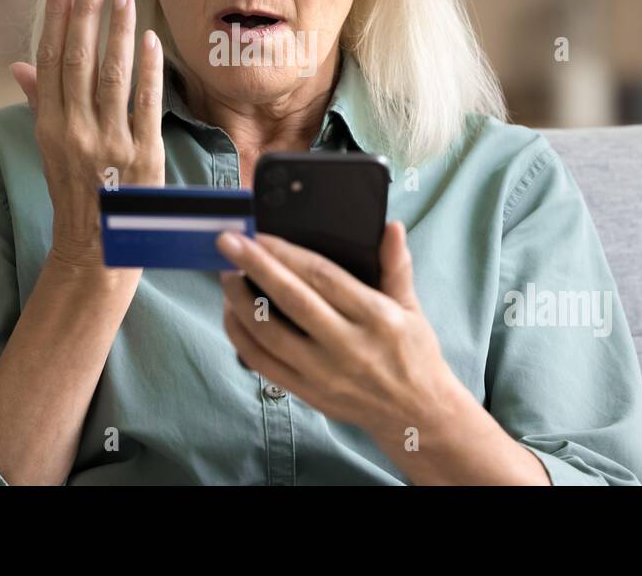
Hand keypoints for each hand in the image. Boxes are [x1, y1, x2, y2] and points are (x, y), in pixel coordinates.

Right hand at [11, 0, 164, 270]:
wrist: (97, 247)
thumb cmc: (74, 192)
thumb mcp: (49, 148)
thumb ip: (39, 103)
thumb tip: (19, 66)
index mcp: (50, 126)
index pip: (50, 60)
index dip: (56, 17)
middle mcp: (75, 131)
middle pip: (79, 59)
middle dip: (87, 12)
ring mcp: (110, 143)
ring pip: (112, 75)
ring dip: (118, 30)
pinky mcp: (144, 155)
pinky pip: (146, 103)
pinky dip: (149, 70)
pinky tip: (150, 40)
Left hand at [216, 222, 464, 448]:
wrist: (415, 415)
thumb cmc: (413, 355)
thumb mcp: (411, 308)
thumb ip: (396, 266)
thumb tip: (391, 227)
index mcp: (376, 318)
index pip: (323, 277)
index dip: (287, 253)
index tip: (261, 233)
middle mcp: (348, 346)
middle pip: (291, 300)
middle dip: (255, 267)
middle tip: (228, 242)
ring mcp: (323, 373)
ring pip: (269, 334)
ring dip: (240, 302)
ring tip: (226, 275)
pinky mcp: (307, 393)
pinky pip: (263, 363)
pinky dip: (241, 337)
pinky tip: (232, 314)